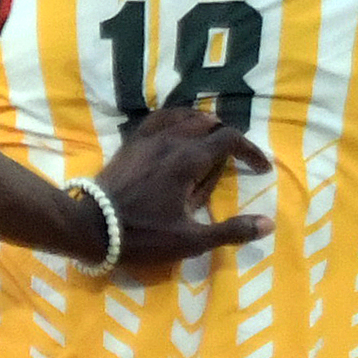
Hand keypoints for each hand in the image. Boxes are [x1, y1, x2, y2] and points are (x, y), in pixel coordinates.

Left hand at [94, 106, 274, 268]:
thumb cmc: (143, 235)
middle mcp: (172, 140)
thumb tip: (267, 223)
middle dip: (229, 138)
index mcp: (189, 160)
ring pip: (184, 116)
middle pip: (209, 124)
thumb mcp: (190, 241)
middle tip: (237, 158)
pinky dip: (177, 119)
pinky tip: (177, 129)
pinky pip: (160, 118)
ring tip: (212, 138)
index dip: (250, 151)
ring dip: (205, 124)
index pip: (229, 140)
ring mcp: (149, 138)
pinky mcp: (132, 142)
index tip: (262, 168)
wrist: (91, 227)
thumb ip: (230, 231)